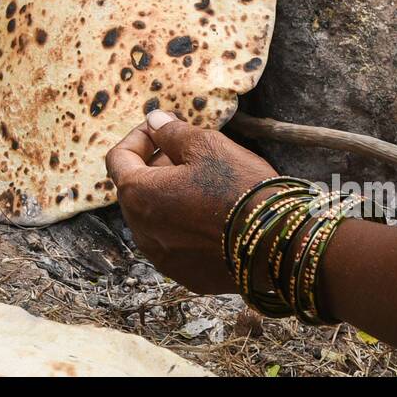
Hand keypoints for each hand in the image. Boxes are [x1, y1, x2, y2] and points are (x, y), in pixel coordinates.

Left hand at [105, 110, 277, 293]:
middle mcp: (142, 231)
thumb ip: (173, 133)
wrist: (278, 244)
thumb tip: (155, 122)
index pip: (118, 159)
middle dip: (155, 165)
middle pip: (135, 190)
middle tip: (187, 151)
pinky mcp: (186, 275)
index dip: (138, 138)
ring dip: (168, 196)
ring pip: (154, 218)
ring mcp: (163, 258)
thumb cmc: (240, 188)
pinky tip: (213, 214)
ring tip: (202, 181)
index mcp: (139, 195)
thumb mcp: (207, 146)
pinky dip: (183, 224)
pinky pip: (174, 243)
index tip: (161, 129)